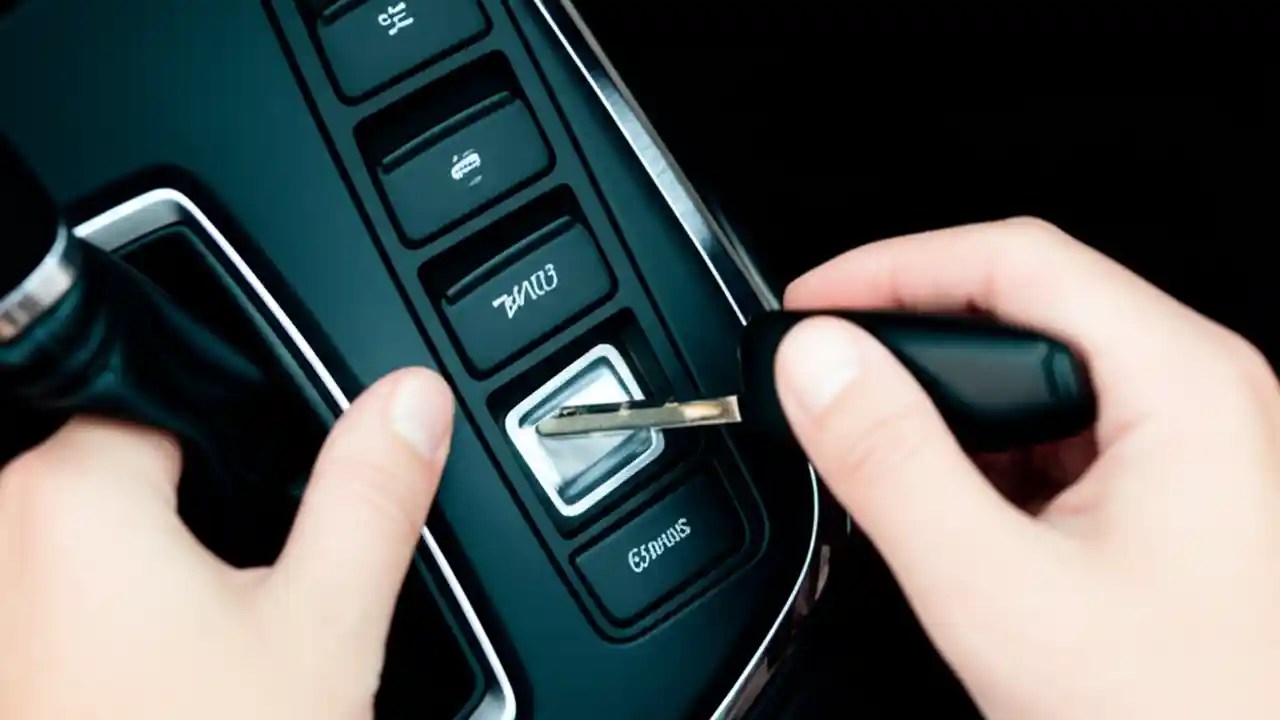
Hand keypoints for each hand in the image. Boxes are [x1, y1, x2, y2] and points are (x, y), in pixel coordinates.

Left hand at [0, 367, 453, 719]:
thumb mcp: (320, 631)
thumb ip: (371, 495)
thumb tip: (410, 401)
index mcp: (72, 500)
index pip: (168, 394)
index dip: (248, 437)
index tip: (281, 507)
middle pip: (135, 472)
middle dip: (211, 518)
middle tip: (258, 612)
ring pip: (102, 550)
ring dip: (166, 582)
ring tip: (213, 666)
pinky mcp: (9, 664)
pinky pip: (69, 609)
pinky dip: (124, 632)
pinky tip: (168, 693)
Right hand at [776, 218, 1279, 718]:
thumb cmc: (1185, 714)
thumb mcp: (1000, 588)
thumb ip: (894, 463)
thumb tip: (822, 363)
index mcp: (1184, 386)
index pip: (1016, 260)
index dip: (894, 267)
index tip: (813, 303)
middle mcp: (1199, 399)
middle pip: (1028, 305)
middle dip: (912, 329)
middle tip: (826, 363)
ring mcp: (1188, 448)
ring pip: (1038, 374)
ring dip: (944, 395)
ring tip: (866, 430)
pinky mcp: (1165, 496)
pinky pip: (1056, 435)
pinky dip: (981, 449)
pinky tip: (935, 492)